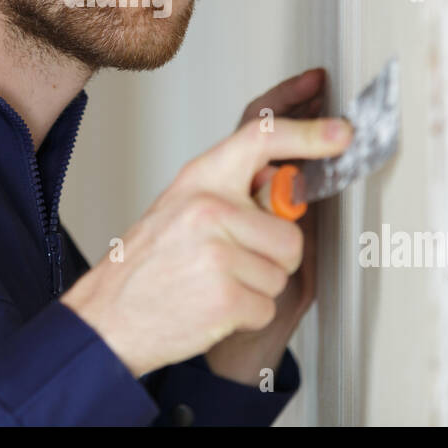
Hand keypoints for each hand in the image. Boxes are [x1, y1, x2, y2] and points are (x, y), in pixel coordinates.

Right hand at [59, 68, 349, 380]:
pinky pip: (266, 304)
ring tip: (213, 282)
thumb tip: (288, 185)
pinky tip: (211, 306)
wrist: (108, 315)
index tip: (339, 132)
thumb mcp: (182, 207)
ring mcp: (217, 253)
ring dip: (256, 286)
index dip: (307, 133)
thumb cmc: (147, 263)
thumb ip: (233, 192)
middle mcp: (209, 208)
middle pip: (289, 232)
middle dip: (273, 255)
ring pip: (281, 272)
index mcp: (200, 179)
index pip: (262, 137)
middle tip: (232, 261)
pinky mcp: (225, 297)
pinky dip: (246, 314)